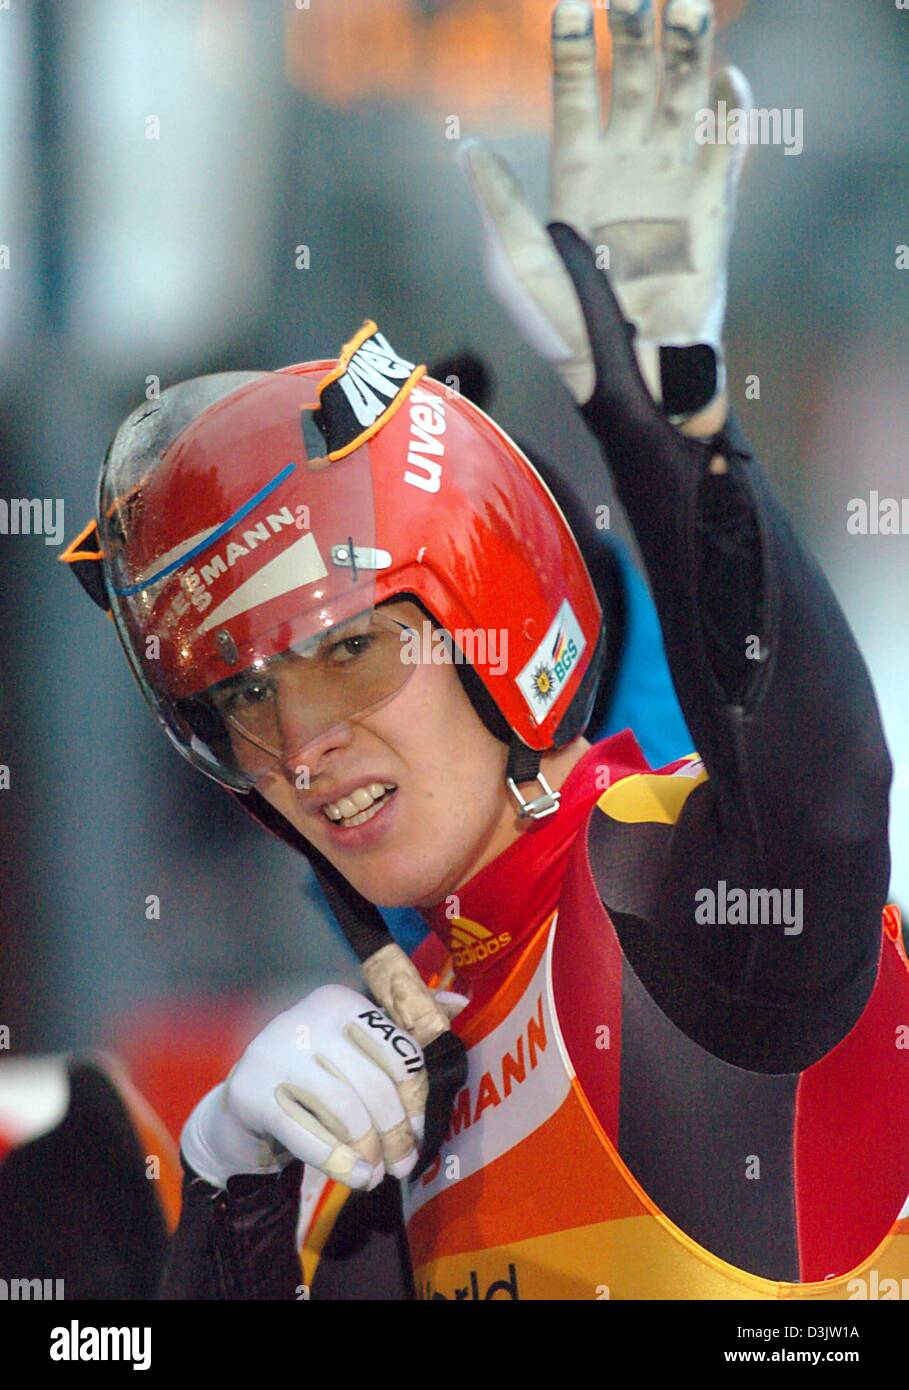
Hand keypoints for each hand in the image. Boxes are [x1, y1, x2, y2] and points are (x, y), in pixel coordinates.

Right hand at [180, 984, 433, 1192]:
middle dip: (396, 1133)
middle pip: (374, 1085)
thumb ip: (407, 1022)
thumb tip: (461, 1000)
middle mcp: (308, 1018)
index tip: (422, 1129)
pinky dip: (339, 1163)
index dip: (417, 1097)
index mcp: (341, 1001)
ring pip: (346, 1112)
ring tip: (378, 1175)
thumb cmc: (317, 1068)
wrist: (247, 1096)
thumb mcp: (356, 1041)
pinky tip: (356, 1177)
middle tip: (404, 1164)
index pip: (398, 1051)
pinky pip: (306, 1135)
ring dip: (370, 1152)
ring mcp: (275, 1053)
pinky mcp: (252, 1092)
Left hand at [460, 0, 750, 420]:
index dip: (575, 43)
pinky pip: (726, 145)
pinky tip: (726, 78)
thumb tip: (468, 151)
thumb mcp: (516, 267)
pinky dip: (730, 109)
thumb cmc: (563, 328)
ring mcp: (671, 181)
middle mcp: (626, 164)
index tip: (571, 0)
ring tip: (687, 5)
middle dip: (635, 27)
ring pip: (684, 94)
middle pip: (634, 75)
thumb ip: (499, 206)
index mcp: (576, 170)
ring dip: (688, 48)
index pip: (578, 87)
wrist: (627, 372)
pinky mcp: (712, 206)